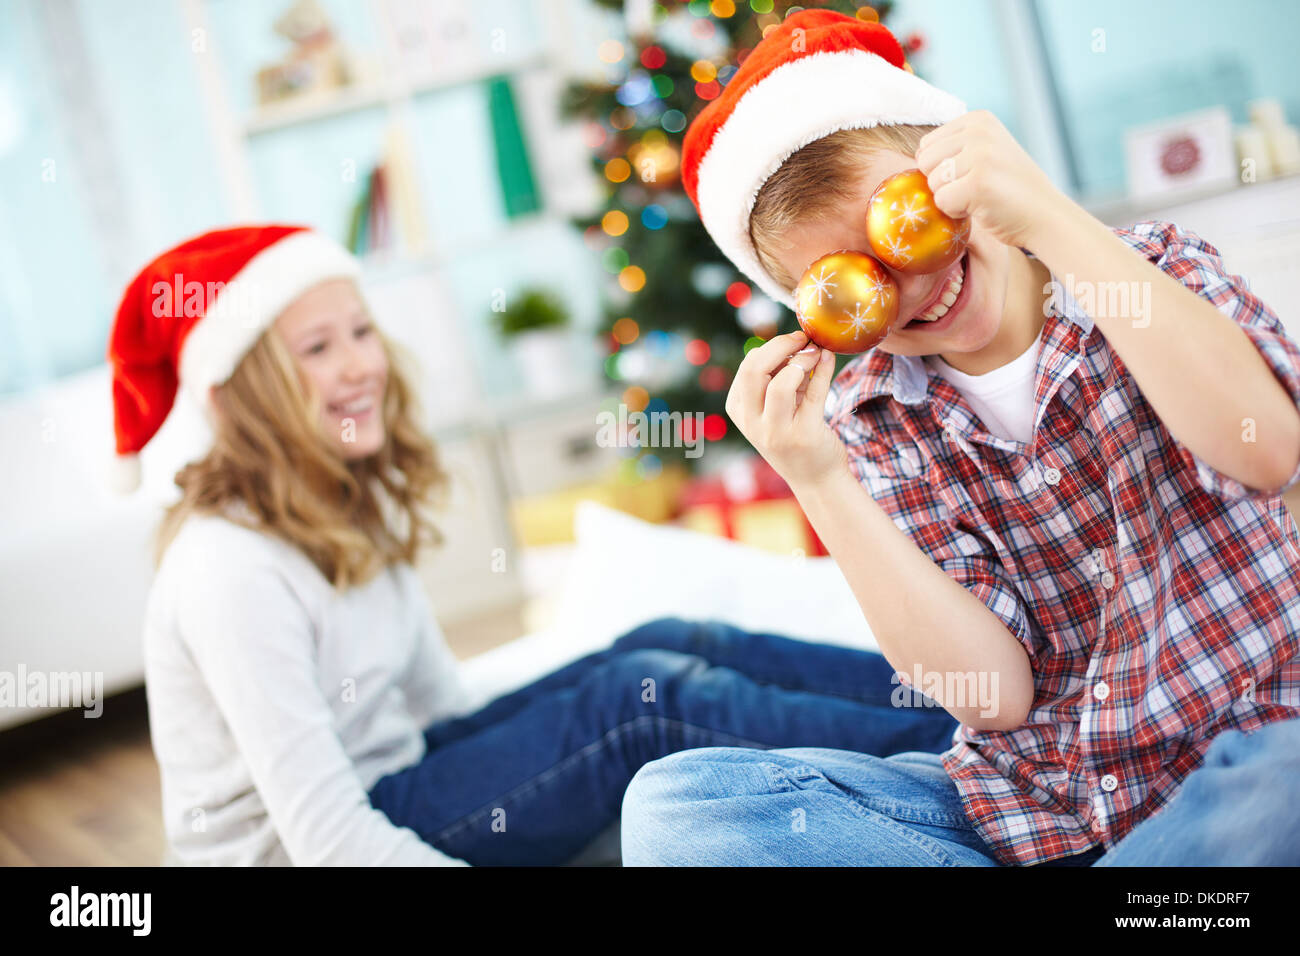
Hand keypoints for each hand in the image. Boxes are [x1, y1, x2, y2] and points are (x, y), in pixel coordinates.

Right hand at [724, 330, 848, 491]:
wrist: (816, 479)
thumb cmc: (795, 435)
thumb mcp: (776, 408)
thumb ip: (779, 377)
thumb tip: (796, 341)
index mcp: (739, 411)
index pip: (747, 368)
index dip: (771, 347)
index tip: (793, 339)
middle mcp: (753, 424)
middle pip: (754, 371)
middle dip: (781, 346)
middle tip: (803, 338)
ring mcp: (777, 433)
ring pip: (780, 384)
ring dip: (802, 360)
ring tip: (817, 352)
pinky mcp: (805, 435)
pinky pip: (815, 393)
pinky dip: (824, 370)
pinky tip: (830, 358)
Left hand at [913, 109, 1069, 250]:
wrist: (1045, 215)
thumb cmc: (1010, 190)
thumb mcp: (987, 152)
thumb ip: (956, 148)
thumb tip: (916, 154)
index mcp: (978, 119)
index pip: (927, 144)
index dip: (941, 168)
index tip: (972, 174)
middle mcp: (979, 131)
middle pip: (924, 162)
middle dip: (942, 183)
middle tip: (974, 189)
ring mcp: (980, 155)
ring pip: (932, 183)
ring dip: (951, 198)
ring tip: (980, 197)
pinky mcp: (978, 182)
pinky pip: (942, 202)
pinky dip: (956, 212)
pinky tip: (981, 207)